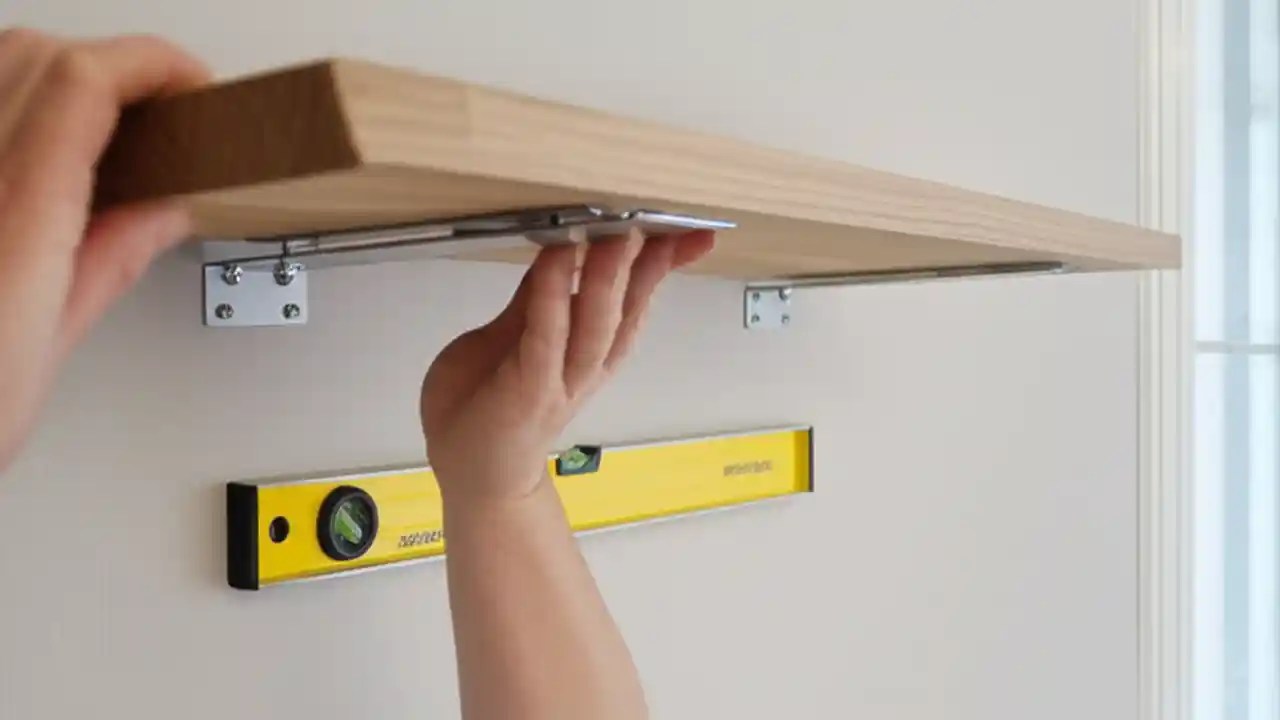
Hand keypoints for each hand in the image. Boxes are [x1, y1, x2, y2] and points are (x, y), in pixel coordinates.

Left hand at [0, 30, 209, 469]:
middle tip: (161, 103)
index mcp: (13, 217)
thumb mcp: (46, 350)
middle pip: (38, 54)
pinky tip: (41, 152)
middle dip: (115, 61)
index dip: (152, 62)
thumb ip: (105, 262)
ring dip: (62, 74)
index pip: (85, 81)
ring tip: (107, 122)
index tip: (193, 83)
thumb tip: (159, 212)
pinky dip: (16, 104)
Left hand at [421, 230, 714, 502]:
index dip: (664, 265)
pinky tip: (556, 261)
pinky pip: (546, 337)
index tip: (692, 233)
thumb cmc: (484, 407)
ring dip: (609, 276)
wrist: (468, 476)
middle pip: (627, 308)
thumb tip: (563, 248)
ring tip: (620, 234)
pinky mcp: (529, 390)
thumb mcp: (512, 335)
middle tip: (659, 220)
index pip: (635, 299)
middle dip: (646, 262)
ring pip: (597, 323)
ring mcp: (561, 380)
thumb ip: (538, 298)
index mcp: (590, 351)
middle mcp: (586, 365)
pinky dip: (553, 297)